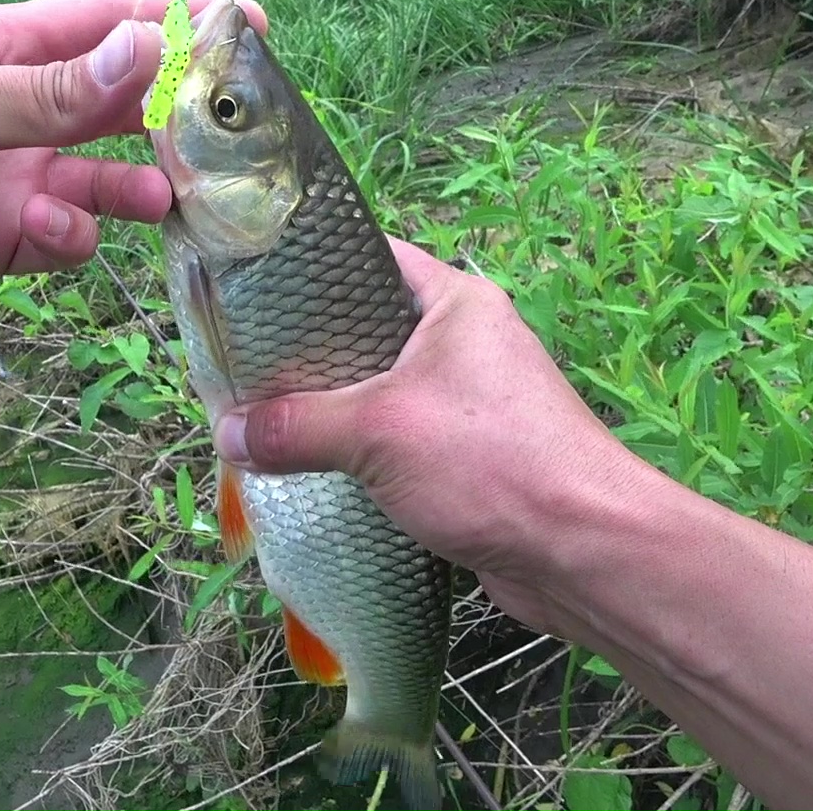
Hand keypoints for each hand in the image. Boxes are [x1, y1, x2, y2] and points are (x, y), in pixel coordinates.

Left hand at [0, 0, 266, 311]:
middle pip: (122, 107)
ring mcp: (8, 176)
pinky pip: (61, 240)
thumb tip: (150, 49)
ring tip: (164, 201)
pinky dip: (70, 238)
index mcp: (3, 49)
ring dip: (138, 189)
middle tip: (230, 140)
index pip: (109, 26)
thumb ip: (56, 90)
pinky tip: (50, 232)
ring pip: (105, 181)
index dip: (178, 26)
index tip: (251, 29)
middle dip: (175, 120)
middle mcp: (16, 111)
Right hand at [211, 238, 670, 632]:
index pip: (370, 260)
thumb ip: (295, 426)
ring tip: (259, 424)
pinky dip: (357, 461)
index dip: (308, 266)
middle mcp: (465, 344)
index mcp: (455, 303)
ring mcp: (469, 406)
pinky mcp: (469, 463)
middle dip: (305, 356)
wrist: (584, 552)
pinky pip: (396, 448)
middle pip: (366, 334)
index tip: (246, 285)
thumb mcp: (377, 430)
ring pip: (378, 397)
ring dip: (328, 417)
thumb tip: (228, 433)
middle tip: (238, 369)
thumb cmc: (491, 461)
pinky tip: (309, 477)